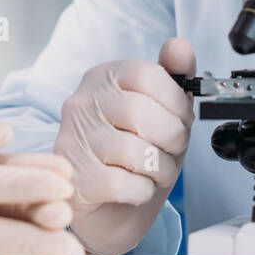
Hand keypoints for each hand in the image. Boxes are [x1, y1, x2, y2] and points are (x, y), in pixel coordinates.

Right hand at [55, 38, 195, 254]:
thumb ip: (174, 77)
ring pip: (132, 150)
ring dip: (159, 168)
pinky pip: (119, 183)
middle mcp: (81, 103)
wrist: (109, 209)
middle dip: (172, 137)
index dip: (175, 101)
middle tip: (172, 151)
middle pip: (139, 111)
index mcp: (104, 77)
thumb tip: (179, 46)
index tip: (182, 119)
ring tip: (157, 172)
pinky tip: (137, 188)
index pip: (146, 74)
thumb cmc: (136, 155)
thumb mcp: (163, 112)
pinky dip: (140, 190)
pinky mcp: (73, 177)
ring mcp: (71, 140)